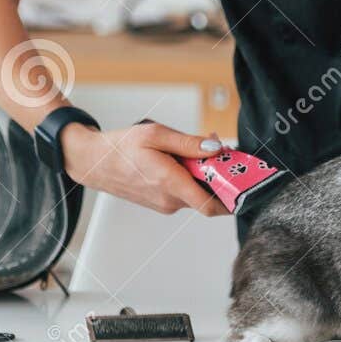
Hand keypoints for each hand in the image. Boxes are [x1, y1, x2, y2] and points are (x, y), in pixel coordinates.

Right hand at [60, 120, 230, 216]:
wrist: (94, 163)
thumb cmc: (122, 147)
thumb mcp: (157, 135)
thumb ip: (189, 144)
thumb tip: (216, 149)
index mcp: (170, 184)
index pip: (211, 206)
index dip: (233, 198)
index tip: (246, 182)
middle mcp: (170, 200)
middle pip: (208, 195)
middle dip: (219, 176)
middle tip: (221, 152)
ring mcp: (165, 204)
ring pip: (196, 193)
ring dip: (203, 175)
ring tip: (194, 150)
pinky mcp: (161, 203)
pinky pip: (184, 193)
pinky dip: (190, 179)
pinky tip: (181, 160)